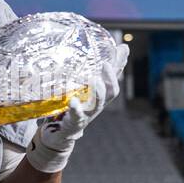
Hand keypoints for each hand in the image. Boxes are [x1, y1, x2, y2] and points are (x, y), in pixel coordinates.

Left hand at [26, 42, 128, 172]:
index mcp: (99, 95)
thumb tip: (103, 53)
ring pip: (98, 104)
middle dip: (111, 78)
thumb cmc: (73, 108)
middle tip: (105, 64)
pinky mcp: (74, 123)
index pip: (114, 77)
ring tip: (94, 79)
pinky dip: (76, 108)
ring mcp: (87, 115)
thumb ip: (92, 73)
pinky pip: (77, 116)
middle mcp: (96, 105)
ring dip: (98, 92)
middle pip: (112, 92)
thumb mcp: (83, 89)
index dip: (120, 65)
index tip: (123, 49)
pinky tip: (73, 101)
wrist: (60, 133)